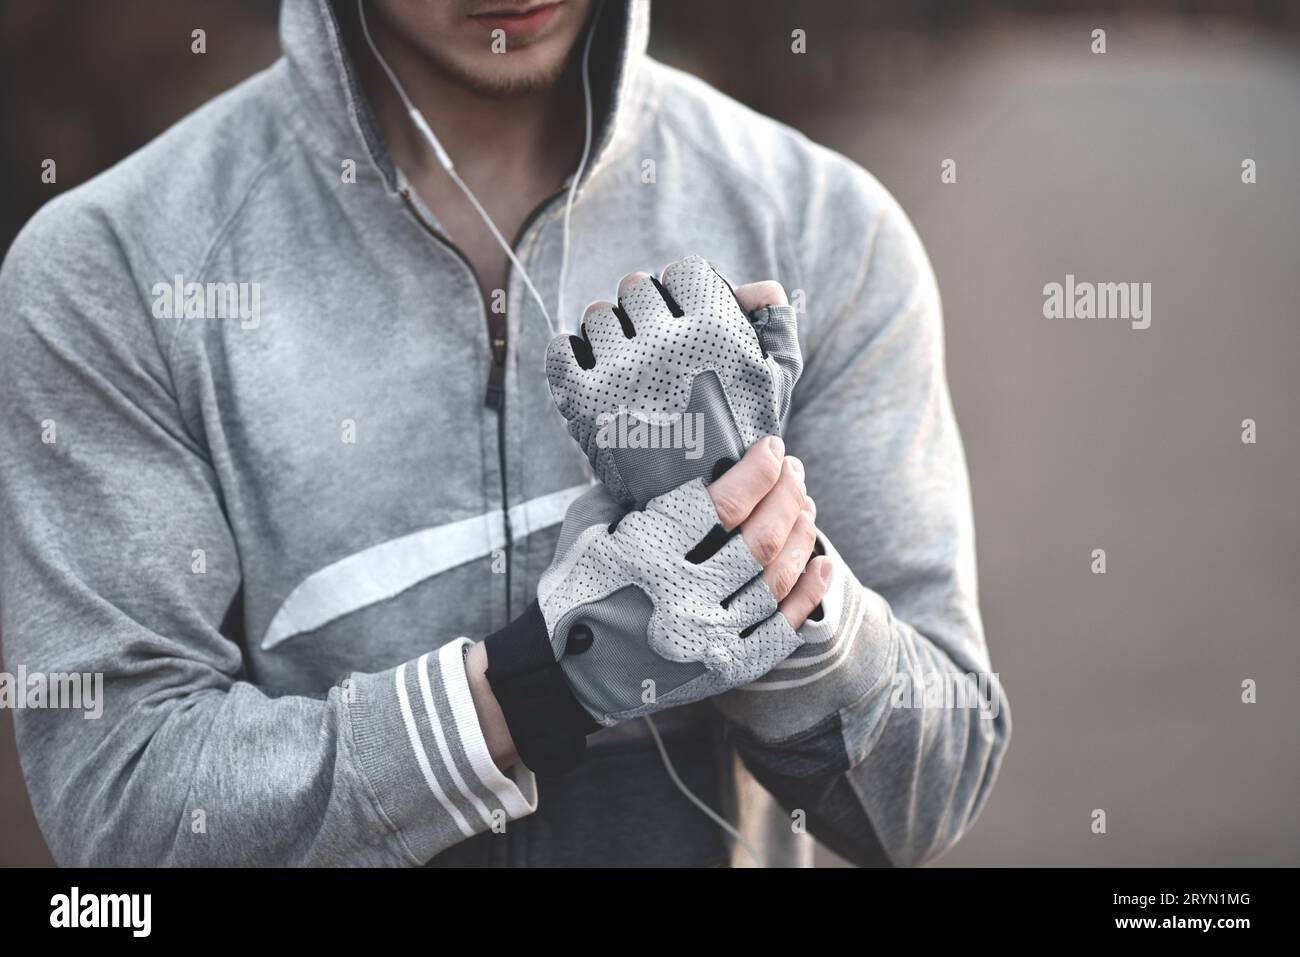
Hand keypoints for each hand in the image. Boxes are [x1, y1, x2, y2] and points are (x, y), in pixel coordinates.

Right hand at [468, 438, 832, 772]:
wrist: (565, 675)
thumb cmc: (575, 589)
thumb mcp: (588, 526)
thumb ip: (631, 489)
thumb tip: (675, 454)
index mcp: (648, 555)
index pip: (725, 503)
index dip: (758, 469)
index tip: (772, 447)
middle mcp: (685, 598)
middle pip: (761, 537)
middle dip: (787, 493)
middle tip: (793, 470)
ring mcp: (711, 637)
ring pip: (778, 577)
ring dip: (801, 533)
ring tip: (805, 504)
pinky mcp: (728, 667)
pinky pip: (785, 626)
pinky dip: (809, 591)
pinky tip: (821, 562)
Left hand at [546, 255, 802, 506]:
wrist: (697, 508)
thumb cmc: (736, 438)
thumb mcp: (775, 384)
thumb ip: (776, 327)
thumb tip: (756, 287)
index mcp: (716, 331)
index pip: (685, 271)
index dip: (685, 294)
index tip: (685, 321)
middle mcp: (668, 345)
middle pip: (636, 288)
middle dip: (645, 313)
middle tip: (653, 350)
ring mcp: (621, 372)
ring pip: (597, 315)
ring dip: (608, 335)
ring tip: (626, 368)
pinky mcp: (583, 399)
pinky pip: (561, 347)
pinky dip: (572, 357)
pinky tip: (595, 379)